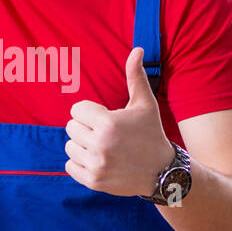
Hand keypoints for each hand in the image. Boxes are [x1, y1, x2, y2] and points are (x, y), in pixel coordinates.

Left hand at [64, 47, 174, 197]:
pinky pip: (69, 165)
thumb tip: (137, 49)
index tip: (103, 117)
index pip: (76, 110)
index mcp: (109, 122)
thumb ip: (135, 76)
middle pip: (71, 127)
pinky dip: (79, 162)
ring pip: (69, 146)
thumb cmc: (151, 133)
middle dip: (85, 128)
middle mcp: (100, 144)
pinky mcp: (93, 181)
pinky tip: (97, 159)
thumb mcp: (145, 104)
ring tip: (101, 146)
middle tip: (103, 133)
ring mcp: (96, 165)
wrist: (162, 171)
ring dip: (81, 145)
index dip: (89, 112)